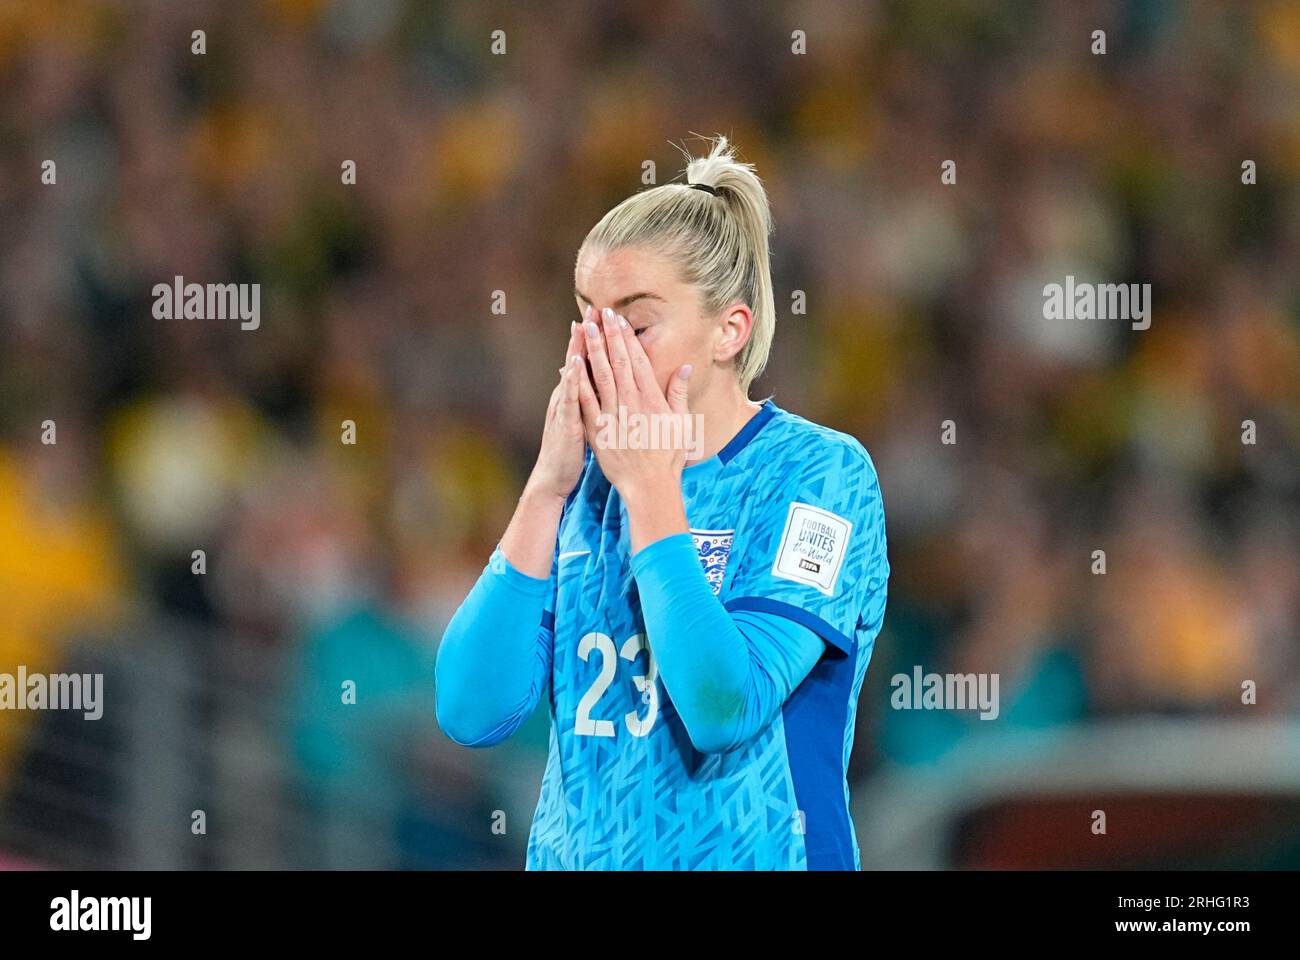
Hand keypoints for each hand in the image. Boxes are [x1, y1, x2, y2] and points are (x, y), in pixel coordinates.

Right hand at [523, 311, 589, 501]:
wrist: (554, 476)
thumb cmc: (571, 450)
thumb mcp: (582, 421)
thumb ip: (588, 399)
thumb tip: (593, 381)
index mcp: (578, 396)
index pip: (589, 362)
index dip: (597, 340)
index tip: (606, 317)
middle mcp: (569, 397)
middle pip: (579, 361)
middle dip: (587, 335)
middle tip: (594, 309)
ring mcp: (565, 408)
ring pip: (571, 374)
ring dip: (576, 350)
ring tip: (581, 327)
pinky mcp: (565, 423)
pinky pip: (568, 399)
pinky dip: (570, 381)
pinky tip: (573, 365)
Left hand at [575, 306, 693, 504]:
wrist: (650, 486)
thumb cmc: (668, 457)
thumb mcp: (682, 424)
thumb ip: (680, 394)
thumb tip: (684, 368)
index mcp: (652, 399)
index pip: (637, 360)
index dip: (627, 337)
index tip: (619, 320)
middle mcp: (632, 403)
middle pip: (617, 361)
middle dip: (608, 335)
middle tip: (598, 313)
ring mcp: (613, 416)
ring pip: (600, 375)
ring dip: (592, 350)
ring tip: (584, 328)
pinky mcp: (598, 430)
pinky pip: (586, 401)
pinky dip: (578, 381)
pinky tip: (571, 365)